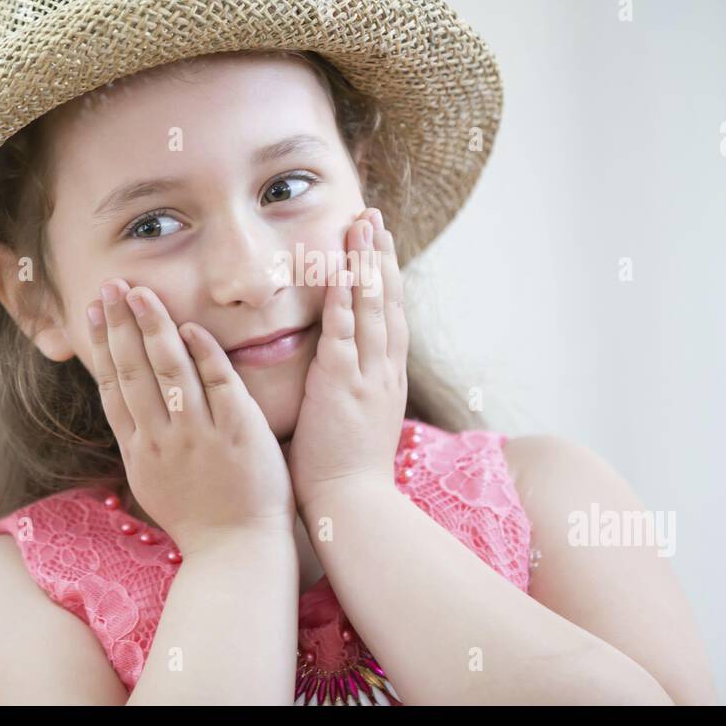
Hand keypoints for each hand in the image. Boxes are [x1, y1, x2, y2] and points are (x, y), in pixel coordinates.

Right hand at [86, 279, 295, 555]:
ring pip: (170, 372)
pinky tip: (191, 328)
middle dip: (120, 325)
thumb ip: (141, 443)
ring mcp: (199, 436)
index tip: (96, 312)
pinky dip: (203, 355)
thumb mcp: (153, 484)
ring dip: (153, 329)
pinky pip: (219, 384)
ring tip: (141, 293)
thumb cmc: (201, 520)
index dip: (104, 346)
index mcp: (139, 452)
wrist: (238, 552)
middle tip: (111, 286)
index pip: (114, 388)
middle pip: (134, 372)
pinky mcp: (238, 433)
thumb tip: (126, 407)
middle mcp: (162, 440)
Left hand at [288, 207, 408, 512]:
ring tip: (363, 226)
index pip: (388, 318)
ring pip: (372, 309)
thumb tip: (338, 378)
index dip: (383, 278)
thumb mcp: (355, 425)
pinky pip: (345, 334)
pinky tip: (341, 270)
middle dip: (380, 257)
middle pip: (387, 302)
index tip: (377, 245)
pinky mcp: (343, 387)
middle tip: (374, 218)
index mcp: (385, 381)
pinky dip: (345, 300)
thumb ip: (349, 395)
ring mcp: (367, 378)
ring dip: (366, 264)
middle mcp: (383, 372)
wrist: (354, 508)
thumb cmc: (345, 475)